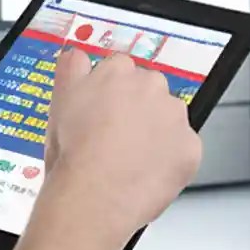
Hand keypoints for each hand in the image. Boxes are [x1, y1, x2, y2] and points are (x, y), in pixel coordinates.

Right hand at [7, 50, 201, 249]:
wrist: (93, 196)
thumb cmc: (73, 154)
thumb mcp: (59, 101)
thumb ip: (70, 69)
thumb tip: (76, 54)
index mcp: (118, 71)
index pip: (122, 71)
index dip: (112, 95)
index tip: (106, 112)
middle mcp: (151, 86)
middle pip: (149, 92)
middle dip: (138, 110)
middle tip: (117, 139)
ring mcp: (174, 116)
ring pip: (169, 120)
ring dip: (157, 134)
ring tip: (131, 160)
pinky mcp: (190, 146)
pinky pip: (184, 150)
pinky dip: (170, 161)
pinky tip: (146, 174)